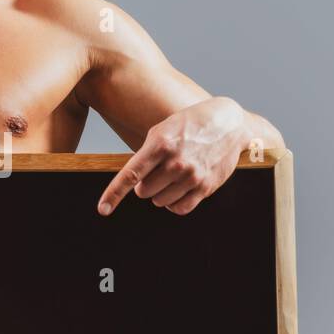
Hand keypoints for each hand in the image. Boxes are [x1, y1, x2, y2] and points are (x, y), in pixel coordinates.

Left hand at [97, 97, 247, 216]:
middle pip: (144, 191)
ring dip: (160, 193)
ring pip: (160, 201)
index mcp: (160, 144)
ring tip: (171, 176)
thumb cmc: (192, 124)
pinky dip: (174, 204)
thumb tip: (133, 179)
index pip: (131, 174)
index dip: (114, 194)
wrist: (230, 124)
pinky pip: (180, 209)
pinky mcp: (206, 187)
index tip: (103, 209)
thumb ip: (147, 152)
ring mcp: (192, 176)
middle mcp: (176, 162)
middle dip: (144, 184)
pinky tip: (177, 191)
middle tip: (157, 171)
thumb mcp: (164, 128)